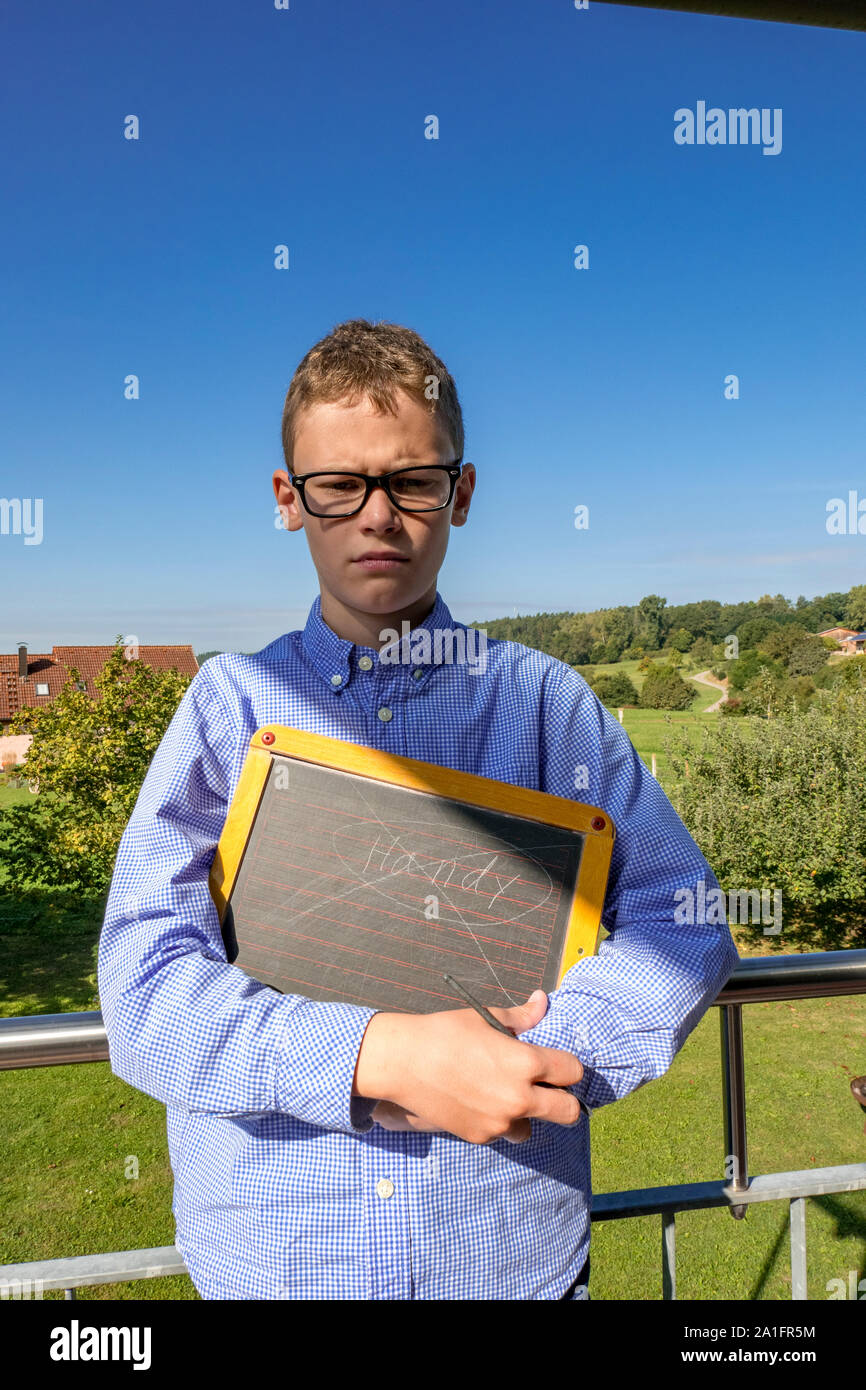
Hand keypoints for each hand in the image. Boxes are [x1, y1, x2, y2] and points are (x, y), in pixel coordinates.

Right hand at [363, 987, 581, 1144]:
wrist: (402, 1062)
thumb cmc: (444, 1032)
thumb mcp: (485, 1018)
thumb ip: (521, 1017)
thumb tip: (542, 1001)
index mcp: (526, 1062)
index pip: (573, 1072)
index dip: (568, 1067)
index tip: (556, 1065)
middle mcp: (519, 1097)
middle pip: (569, 1112)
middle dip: (565, 1100)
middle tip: (548, 1090)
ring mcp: (500, 1122)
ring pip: (532, 1128)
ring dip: (527, 1116)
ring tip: (504, 1097)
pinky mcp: (480, 1136)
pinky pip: (501, 1133)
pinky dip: (496, 1121)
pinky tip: (476, 1102)